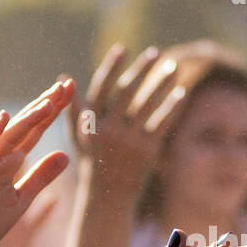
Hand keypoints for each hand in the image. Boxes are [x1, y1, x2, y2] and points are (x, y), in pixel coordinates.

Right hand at [69, 44, 188, 190]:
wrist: (107, 197)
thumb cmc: (92, 162)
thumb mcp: (78, 136)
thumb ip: (73, 108)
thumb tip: (64, 78)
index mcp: (91, 124)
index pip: (102, 88)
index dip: (112, 67)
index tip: (123, 49)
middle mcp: (108, 130)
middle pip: (127, 91)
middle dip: (142, 69)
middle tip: (155, 52)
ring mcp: (128, 141)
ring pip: (148, 104)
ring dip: (162, 83)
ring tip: (173, 67)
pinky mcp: (147, 151)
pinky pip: (162, 123)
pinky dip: (172, 106)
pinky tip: (181, 92)